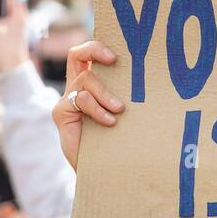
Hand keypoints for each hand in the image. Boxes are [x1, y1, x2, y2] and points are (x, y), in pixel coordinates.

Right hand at [52, 40, 123, 170]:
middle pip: (77, 54)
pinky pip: (80, 100)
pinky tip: (109, 122)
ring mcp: (67, 101)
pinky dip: (98, 109)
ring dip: (105, 94)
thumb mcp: (123, 114)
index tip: (118, 53)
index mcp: (91, 85)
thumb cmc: (117, 141)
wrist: (100, 170)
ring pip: (86, 80)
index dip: (99, 47)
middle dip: (95, 49)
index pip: (88, 55)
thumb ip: (126, 96)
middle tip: (114, 60)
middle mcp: (77, 88)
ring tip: (119, 110)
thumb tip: (154, 80)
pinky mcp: (61, 114)